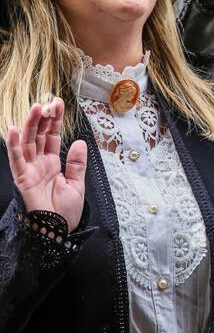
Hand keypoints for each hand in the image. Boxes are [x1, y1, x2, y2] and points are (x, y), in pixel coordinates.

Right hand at [5, 98, 86, 230]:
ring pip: (27, 143)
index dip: (54, 121)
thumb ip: (77, 163)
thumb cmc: (65, 212)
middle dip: (43, 118)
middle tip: (49, 101)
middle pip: (38, 136)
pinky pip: (17, 159)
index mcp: (52, 163)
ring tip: (35, 108)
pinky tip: (13, 129)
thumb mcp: (77, 185)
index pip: (51, 137)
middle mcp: (39, 163)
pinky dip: (14, 144)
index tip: (58, 104)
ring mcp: (29, 170)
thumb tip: (81, 142)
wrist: (57, 231)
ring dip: (30, 125)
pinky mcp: (22, 178)